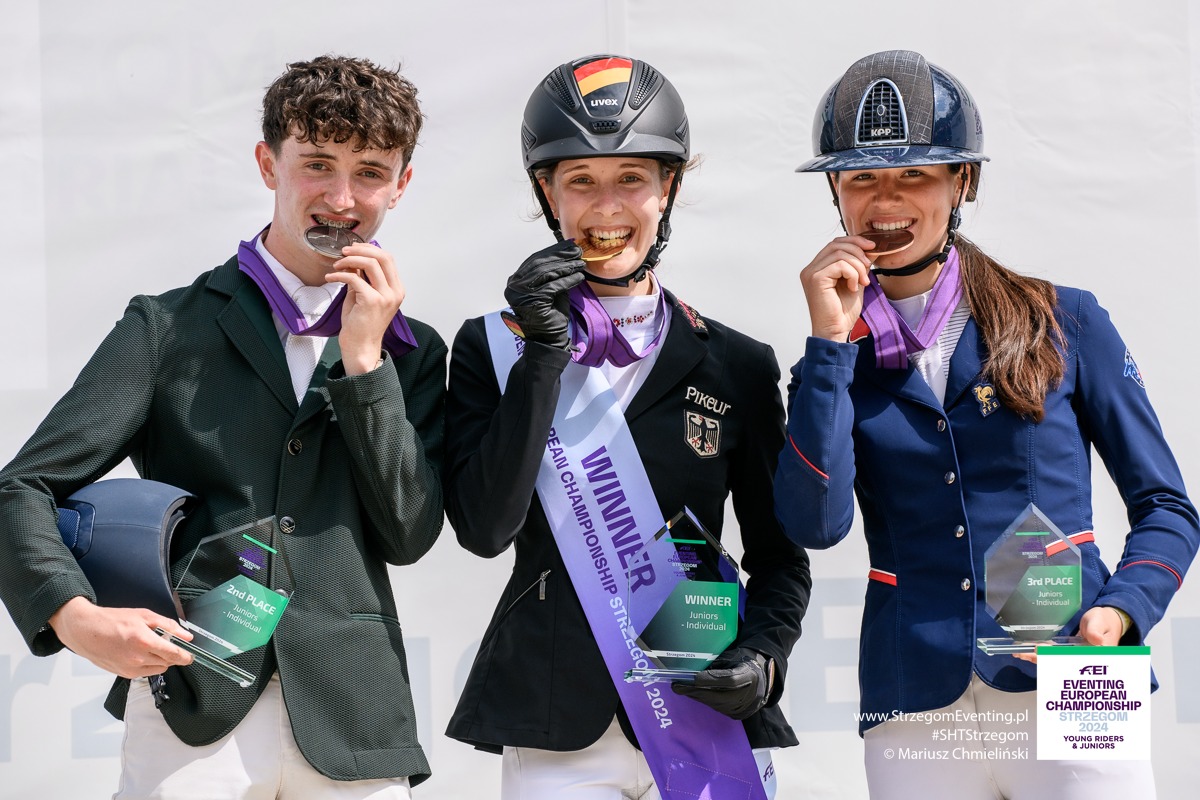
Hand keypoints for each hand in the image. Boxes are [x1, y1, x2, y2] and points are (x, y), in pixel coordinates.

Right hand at [48, 596, 193, 678]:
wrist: (86, 631)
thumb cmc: (112, 621)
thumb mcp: (144, 615)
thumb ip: (168, 626)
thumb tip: (185, 636)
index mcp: (144, 641)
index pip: (174, 654)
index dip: (186, 656)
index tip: (191, 656)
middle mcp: (138, 658)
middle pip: (168, 662)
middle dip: (173, 655)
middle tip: (168, 644)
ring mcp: (130, 668)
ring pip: (158, 669)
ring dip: (161, 660)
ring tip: (151, 646)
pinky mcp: (124, 674)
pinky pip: (145, 672)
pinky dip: (149, 665)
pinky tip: (141, 653)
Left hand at [326, 242, 405, 373]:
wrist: (360, 346)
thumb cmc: (361, 324)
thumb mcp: (364, 295)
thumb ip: (363, 278)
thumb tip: (353, 259)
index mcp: (396, 289)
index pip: (388, 259)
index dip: (369, 249)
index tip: (353, 249)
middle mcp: (395, 292)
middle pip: (382, 257)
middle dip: (361, 249)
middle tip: (343, 251)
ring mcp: (385, 296)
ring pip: (370, 263)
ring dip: (350, 260)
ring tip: (336, 264)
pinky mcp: (372, 301)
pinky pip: (354, 278)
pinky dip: (339, 274)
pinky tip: (330, 277)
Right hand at [501, 240, 585, 349]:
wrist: (549, 338)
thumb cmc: (551, 313)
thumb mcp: (552, 287)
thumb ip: (554, 272)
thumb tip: (568, 251)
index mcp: (516, 280)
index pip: (535, 260)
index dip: (553, 251)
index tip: (569, 245)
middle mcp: (514, 286)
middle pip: (540, 264)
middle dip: (561, 256)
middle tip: (577, 251)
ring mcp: (521, 294)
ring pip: (546, 273)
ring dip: (566, 266)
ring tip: (580, 263)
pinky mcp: (532, 301)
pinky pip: (553, 286)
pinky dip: (568, 280)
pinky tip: (579, 277)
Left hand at [671, 647, 773, 719]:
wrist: (762, 678)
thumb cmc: (743, 661)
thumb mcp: (732, 656)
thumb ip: (716, 664)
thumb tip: (694, 670)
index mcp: (750, 675)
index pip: (728, 680)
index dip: (709, 680)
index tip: (691, 677)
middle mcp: (749, 694)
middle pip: (719, 696)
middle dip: (695, 691)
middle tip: (677, 686)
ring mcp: (745, 707)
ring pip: (716, 704)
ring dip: (698, 697)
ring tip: (683, 689)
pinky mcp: (739, 714)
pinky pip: (719, 708)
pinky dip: (706, 701)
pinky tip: (695, 694)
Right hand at [799, 236, 875, 340]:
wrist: (836, 331)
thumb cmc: (843, 312)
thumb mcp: (856, 282)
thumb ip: (860, 265)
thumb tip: (872, 248)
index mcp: (818, 268)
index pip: (835, 244)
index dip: (854, 241)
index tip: (872, 247)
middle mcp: (811, 268)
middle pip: (836, 244)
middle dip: (858, 250)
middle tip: (869, 266)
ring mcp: (811, 273)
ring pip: (840, 253)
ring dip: (858, 266)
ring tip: (863, 282)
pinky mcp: (815, 279)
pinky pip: (839, 265)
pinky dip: (852, 274)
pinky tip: (853, 287)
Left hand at [1012, 606, 1125, 664]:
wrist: (1109, 619)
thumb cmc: (1105, 620)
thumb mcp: (1100, 622)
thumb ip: (1096, 631)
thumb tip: (1095, 640)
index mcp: (1092, 656)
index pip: (1068, 660)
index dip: (1052, 658)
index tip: (1037, 654)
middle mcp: (1082, 660)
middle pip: (1058, 663)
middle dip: (1039, 660)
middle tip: (1021, 654)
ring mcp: (1075, 657)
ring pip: (1054, 660)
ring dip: (1037, 657)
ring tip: (1020, 653)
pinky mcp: (1070, 652)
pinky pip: (1054, 654)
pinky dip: (1042, 653)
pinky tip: (1030, 650)